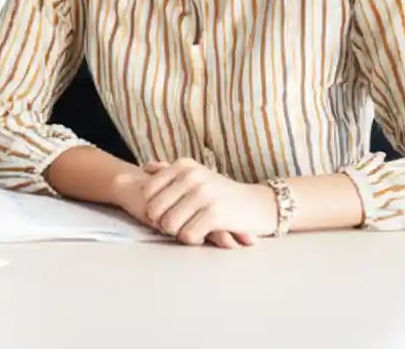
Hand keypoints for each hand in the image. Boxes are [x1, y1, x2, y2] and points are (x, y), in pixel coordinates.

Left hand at [142, 158, 276, 245]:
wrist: (258, 204)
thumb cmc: (221, 193)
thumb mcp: (196, 174)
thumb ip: (169, 171)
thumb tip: (145, 166)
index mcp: (183, 166)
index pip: (148, 191)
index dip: (153, 208)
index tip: (168, 213)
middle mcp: (191, 176)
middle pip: (155, 210)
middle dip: (163, 223)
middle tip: (180, 225)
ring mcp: (203, 193)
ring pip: (169, 225)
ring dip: (178, 233)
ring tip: (192, 229)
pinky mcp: (214, 213)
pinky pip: (187, 235)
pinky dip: (192, 239)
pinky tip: (202, 235)